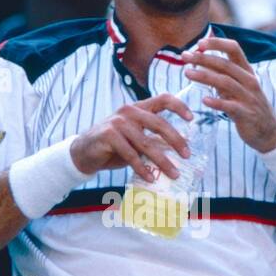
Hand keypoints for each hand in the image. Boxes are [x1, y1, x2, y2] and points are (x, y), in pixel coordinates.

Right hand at [70, 93, 193, 181]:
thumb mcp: (135, 139)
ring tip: (173, 173)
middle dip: (176, 140)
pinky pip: (130, 154)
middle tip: (187, 155)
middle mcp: (129, 111)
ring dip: (162, 160)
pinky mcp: (108, 135)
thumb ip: (153, 139)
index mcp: (138, 107)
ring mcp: (118, 122)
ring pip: (146, 142)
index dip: (179, 106)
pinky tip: (150, 177)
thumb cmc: (113, 146)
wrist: (84, 152)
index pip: (163, 99)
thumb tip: (180, 150)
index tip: (192, 118)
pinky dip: (141, 167)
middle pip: (159, 123)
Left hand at [181, 38, 275, 152]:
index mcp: (246, 71)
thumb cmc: (248, 105)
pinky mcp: (246, 114)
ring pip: (225, 82)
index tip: (199, 43)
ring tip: (187, 74)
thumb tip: (202, 58)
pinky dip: (217, 102)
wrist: (268, 131)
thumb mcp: (238, 85)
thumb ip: (223, 73)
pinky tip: (204, 100)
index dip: (217, 43)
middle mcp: (249, 81)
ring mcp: (248, 97)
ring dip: (205, 76)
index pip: (234, 48)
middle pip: (225, 64)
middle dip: (203, 58)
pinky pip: (230, 106)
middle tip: (184, 56)